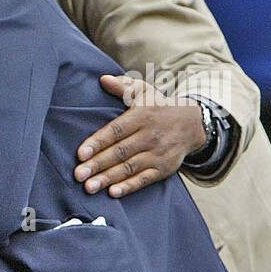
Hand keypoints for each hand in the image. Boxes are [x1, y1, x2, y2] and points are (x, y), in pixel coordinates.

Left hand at [74, 74, 207, 197]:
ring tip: (89, 187)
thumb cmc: (159, 107)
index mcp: (142, 116)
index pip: (116, 131)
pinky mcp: (164, 168)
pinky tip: (113, 192)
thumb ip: (123, 87)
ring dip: (109, 178)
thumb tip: (104, 79)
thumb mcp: (144, 92)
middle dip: (98, 164)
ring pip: (130, 167)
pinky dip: (130, 186)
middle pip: (120, 152)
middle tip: (78, 175)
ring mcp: (158, 153)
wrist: (193, 123)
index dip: (98, 142)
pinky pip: (145, 179)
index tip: (81, 153)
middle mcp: (150, 135)